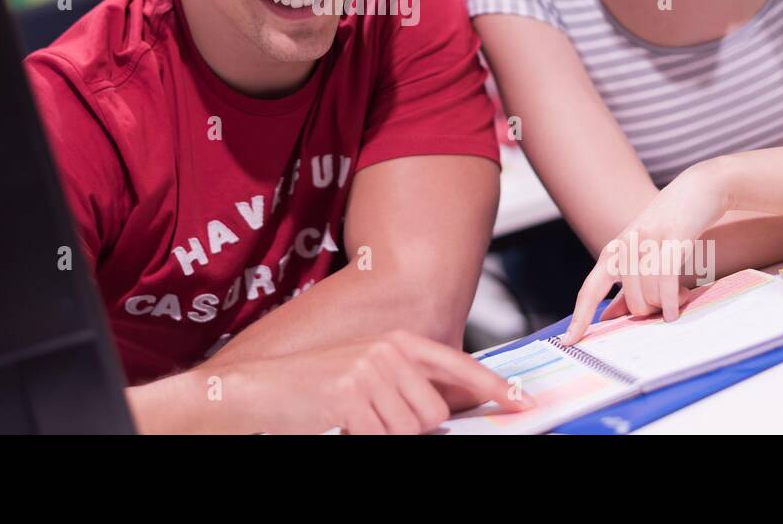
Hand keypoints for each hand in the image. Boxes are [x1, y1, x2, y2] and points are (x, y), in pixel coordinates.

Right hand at [134, 330, 534, 434]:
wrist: (259, 391)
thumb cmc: (314, 391)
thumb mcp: (368, 377)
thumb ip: (411, 388)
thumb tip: (456, 410)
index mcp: (397, 343)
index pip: (459, 366)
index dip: (494, 389)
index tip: (523, 405)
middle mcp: (388, 352)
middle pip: (435, 415)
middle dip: (415, 431)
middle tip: (376, 423)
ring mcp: (370, 372)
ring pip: (412, 431)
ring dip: (387, 437)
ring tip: (354, 423)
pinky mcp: (351, 396)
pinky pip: (381, 438)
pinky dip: (365, 440)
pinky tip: (342, 426)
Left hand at [561, 159, 730, 344]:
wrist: (697, 190)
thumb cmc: (669, 226)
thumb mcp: (644, 255)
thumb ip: (628, 287)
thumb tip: (609, 317)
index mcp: (613, 252)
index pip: (590, 289)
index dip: (580, 317)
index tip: (569, 341)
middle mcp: (625, 245)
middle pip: (631, 300)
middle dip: (650, 312)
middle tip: (667, 308)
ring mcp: (647, 240)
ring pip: (649, 292)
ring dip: (665, 305)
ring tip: (679, 299)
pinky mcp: (671, 237)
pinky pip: (666, 280)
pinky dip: (670, 301)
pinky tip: (676, 310)